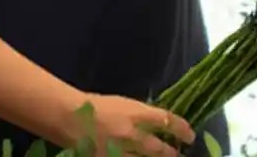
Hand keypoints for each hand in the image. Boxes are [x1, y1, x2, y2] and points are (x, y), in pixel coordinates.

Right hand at [62, 93, 194, 156]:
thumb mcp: (121, 105)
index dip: (182, 129)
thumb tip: (155, 124)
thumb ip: (138, 116)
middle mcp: (133, 134)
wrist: (67, 117)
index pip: (168, 122)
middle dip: (172, 153)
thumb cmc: (92, 106)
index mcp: (136, 114)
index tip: (190, 135)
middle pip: (160, 149)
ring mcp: (121, 151)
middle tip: (177, 154)